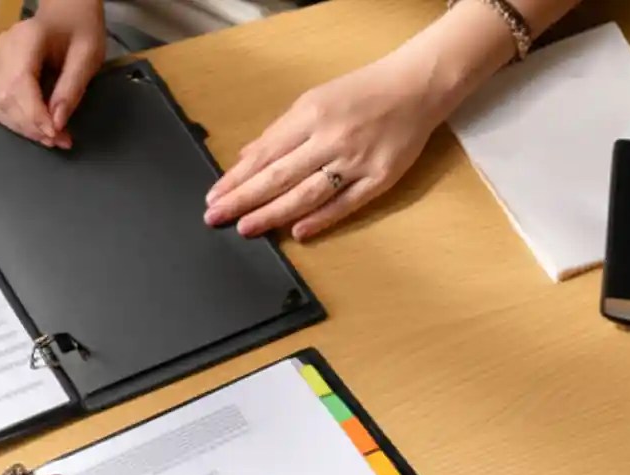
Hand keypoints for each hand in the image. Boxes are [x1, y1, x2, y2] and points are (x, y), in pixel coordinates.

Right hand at [0, 0, 105, 148]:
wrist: (65, 13)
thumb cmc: (79, 30)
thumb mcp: (88, 56)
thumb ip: (71, 89)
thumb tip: (57, 123)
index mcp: (26, 38)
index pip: (19, 82)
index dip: (34, 114)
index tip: (55, 134)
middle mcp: (2, 48)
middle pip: (3, 97)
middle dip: (29, 126)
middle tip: (57, 140)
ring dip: (17, 126)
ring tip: (45, 136)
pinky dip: (4, 118)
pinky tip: (25, 126)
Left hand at [205, 54, 445, 239]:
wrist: (416, 87)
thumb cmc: (360, 93)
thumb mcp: (314, 100)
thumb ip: (280, 132)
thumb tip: (245, 158)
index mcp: (311, 115)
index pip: (265, 154)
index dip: (237, 178)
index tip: (214, 196)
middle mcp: (331, 138)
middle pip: (280, 176)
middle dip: (244, 199)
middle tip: (216, 217)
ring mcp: (357, 160)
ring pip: (308, 193)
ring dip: (274, 214)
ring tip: (247, 228)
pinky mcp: (380, 178)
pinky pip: (346, 204)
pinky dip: (321, 219)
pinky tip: (297, 233)